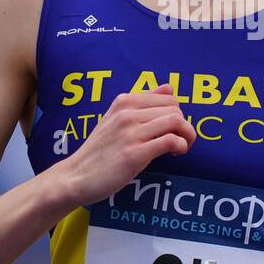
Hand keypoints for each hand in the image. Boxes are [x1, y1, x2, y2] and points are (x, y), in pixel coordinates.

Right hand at [55, 84, 195, 204]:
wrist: (76, 176)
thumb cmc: (98, 151)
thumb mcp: (114, 119)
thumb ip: (141, 103)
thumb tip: (169, 87)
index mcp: (123, 101)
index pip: (168, 97)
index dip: (177, 113)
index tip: (173, 129)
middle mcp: (127, 113)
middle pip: (175, 109)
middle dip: (185, 125)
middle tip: (180, 141)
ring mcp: (131, 132)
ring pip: (176, 121)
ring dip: (187, 135)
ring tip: (181, 147)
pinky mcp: (135, 153)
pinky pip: (171, 140)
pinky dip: (181, 146)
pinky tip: (176, 154)